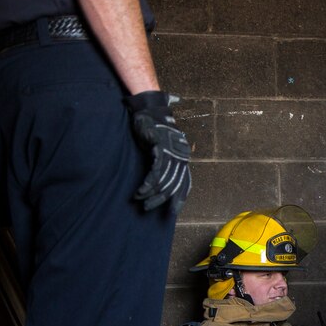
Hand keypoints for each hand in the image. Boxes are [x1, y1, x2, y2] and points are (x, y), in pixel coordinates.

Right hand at [126, 90, 191, 213]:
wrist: (149, 113)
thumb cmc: (154, 133)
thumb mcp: (161, 152)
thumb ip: (163, 166)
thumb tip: (160, 185)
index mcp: (183, 159)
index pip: (184, 184)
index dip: (179, 199)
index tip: (172, 212)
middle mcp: (181, 157)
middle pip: (173, 185)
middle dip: (161, 200)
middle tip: (149, 208)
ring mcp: (172, 153)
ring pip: (164, 180)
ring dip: (152, 193)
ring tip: (141, 200)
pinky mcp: (161, 148)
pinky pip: (156, 171)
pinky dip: (149, 183)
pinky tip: (142, 190)